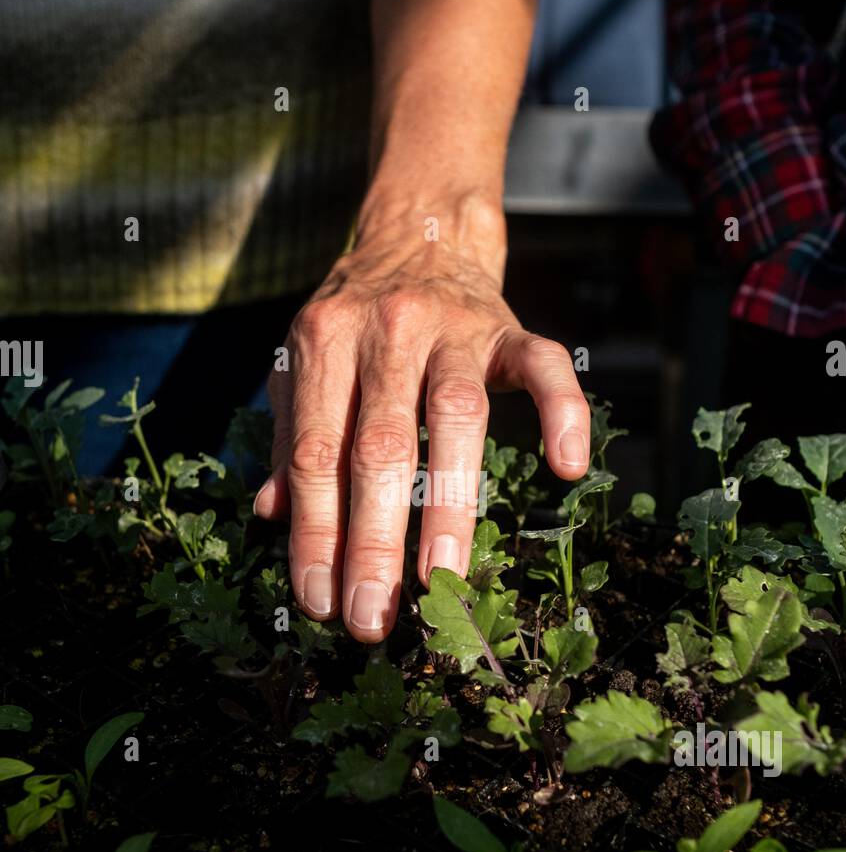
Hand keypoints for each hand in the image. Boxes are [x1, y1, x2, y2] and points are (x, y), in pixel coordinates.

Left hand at [254, 201, 589, 642]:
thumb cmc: (355, 320)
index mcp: (322, 344)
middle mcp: (385, 331)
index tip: (319, 603)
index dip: (314, 534)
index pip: (314, 453)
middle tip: (373, 618)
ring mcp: (454, 327)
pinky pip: (546, 366)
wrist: (419, 233)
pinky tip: (566, 469)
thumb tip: (273, 515)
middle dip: (373, 541)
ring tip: (443, 583)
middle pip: (379, 446)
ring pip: (456, 419)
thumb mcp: (305, 365)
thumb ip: (291, 437)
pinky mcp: (511, 326)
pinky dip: (562, 413)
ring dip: (447, 506)